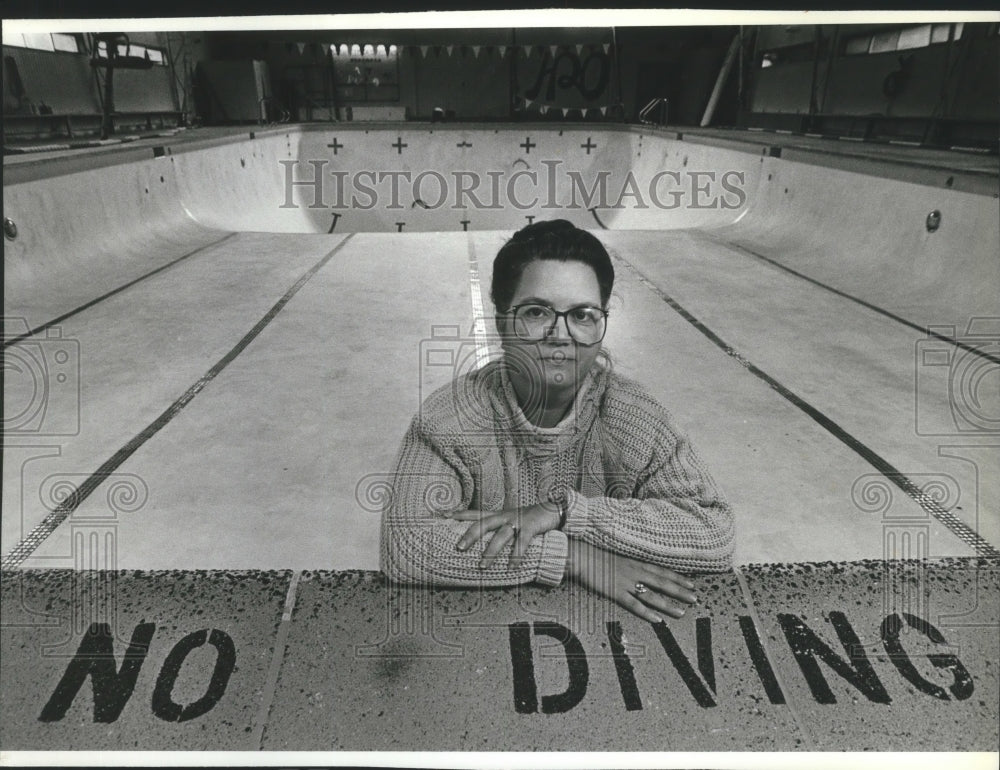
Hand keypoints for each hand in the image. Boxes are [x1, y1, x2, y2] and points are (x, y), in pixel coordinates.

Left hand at [448, 502, 560, 569]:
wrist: (553, 510)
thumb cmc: (528, 519)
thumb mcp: (510, 521)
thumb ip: (497, 529)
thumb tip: (482, 544)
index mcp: (498, 515)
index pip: (475, 513)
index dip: (460, 514)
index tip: (444, 516)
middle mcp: (505, 516)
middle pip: (483, 523)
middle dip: (470, 535)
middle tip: (459, 547)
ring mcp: (518, 521)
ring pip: (500, 536)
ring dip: (491, 552)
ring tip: (482, 566)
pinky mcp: (531, 526)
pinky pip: (522, 542)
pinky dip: (516, 556)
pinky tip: (511, 567)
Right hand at [565, 539, 697, 623]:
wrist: (580, 556)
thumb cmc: (595, 557)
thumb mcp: (616, 558)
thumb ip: (628, 565)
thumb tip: (638, 572)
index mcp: (635, 562)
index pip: (661, 571)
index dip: (677, 578)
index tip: (691, 584)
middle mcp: (634, 572)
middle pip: (662, 582)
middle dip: (680, 591)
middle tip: (695, 599)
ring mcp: (626, 582)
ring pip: (652, 595)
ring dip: (668, 604)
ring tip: (682, 613)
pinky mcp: (615, 592)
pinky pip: (634, 605)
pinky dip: (646, 613)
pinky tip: (657, 620)